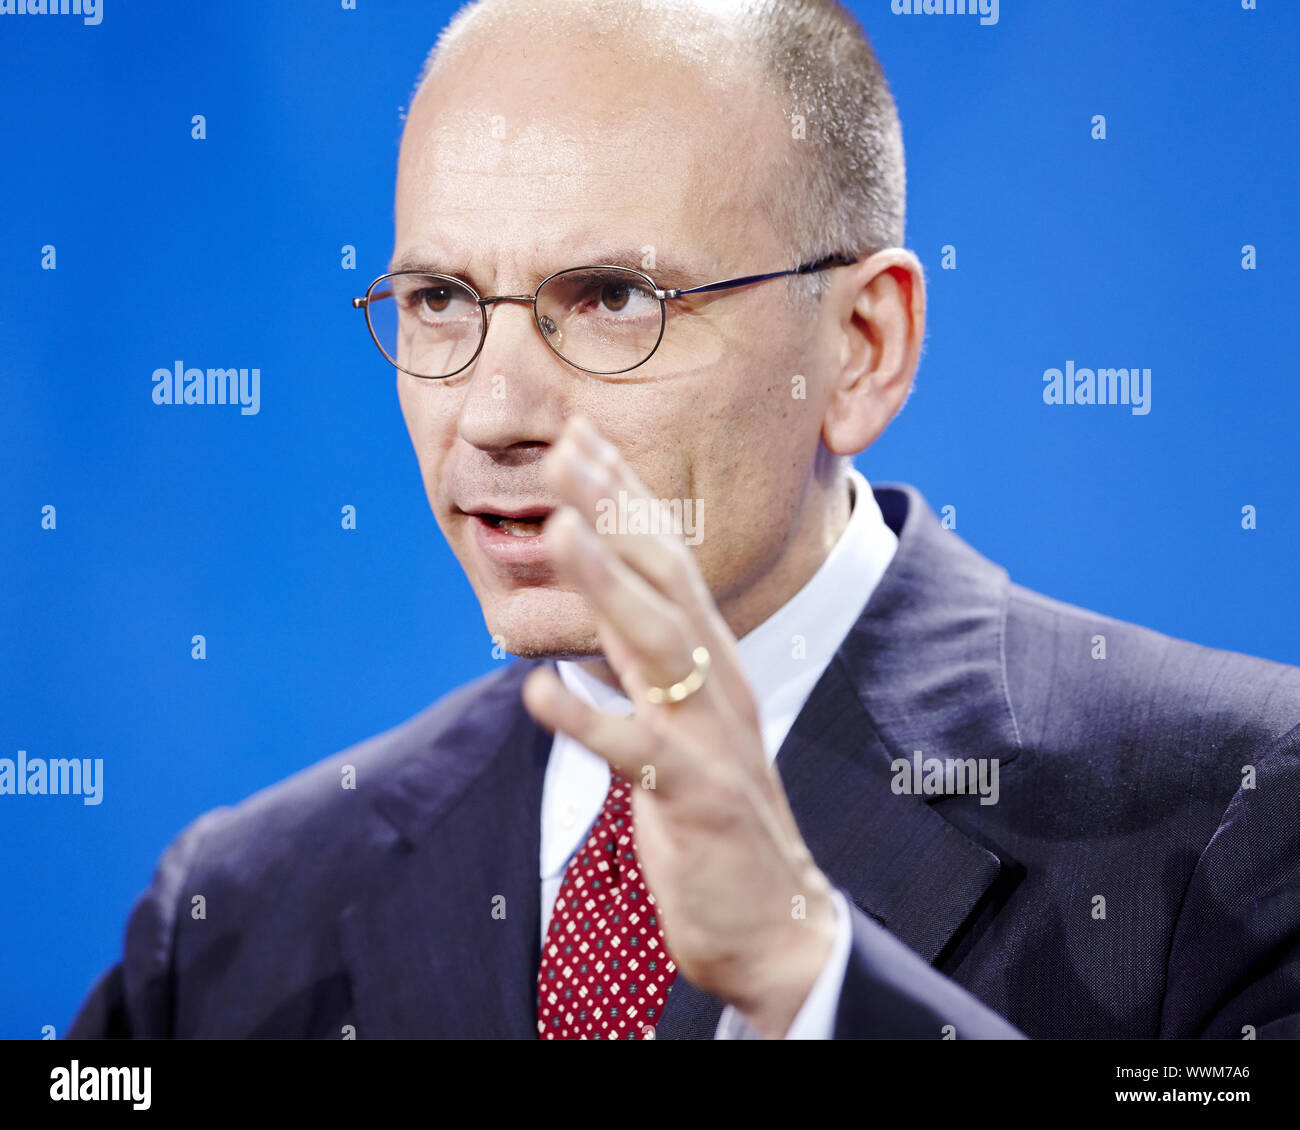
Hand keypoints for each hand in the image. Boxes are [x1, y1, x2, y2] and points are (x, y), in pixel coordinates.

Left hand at [521, 414, 836, 1037]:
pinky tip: (539, 692)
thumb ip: (645, 658)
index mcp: (710, 658)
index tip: (579, 438)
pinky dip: (590, 719)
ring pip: (656, 645)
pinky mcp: (697, 798)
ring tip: (559, 531)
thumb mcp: (680, 717)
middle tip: (567, 446)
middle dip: (614, 509)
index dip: (623, 497)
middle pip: (663, 579)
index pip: (665, 559)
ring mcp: (709, 736)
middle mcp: (716, 681)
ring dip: (607, 585)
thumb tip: (599, 600)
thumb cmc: (716, 814)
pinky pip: (637, 752)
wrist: (775, 921)